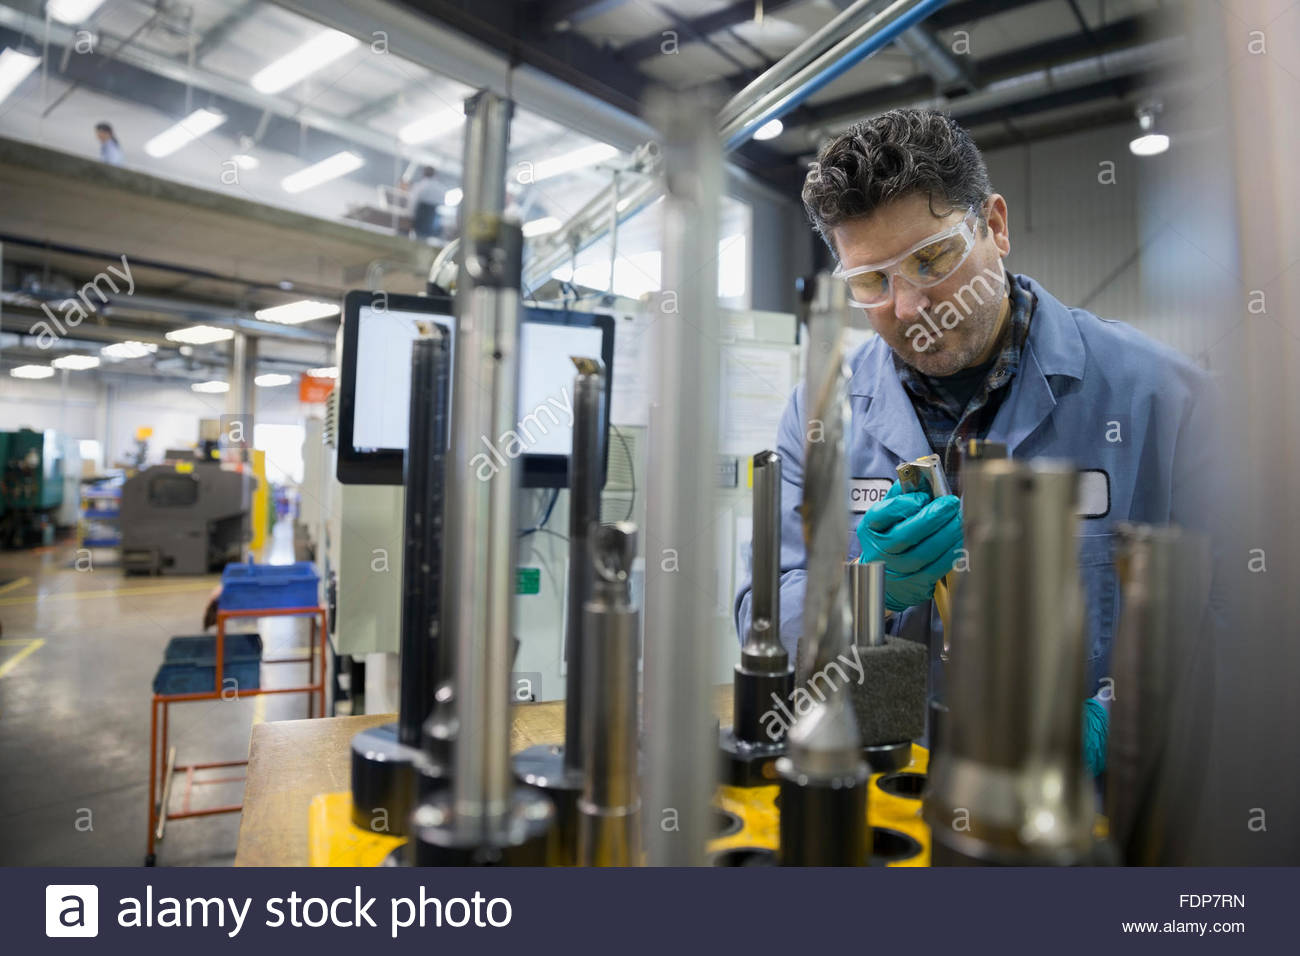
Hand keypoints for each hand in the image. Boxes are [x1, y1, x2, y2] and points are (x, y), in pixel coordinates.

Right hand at [855, 481, 962, 611]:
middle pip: (908, 533)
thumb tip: (922, 477)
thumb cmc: (887, 539)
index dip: (908, 502)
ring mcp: (899, 569)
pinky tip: (960, 536)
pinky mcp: (917, 582)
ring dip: (949, 531)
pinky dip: (953, 549)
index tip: (925, 495)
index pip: (886, 513)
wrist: (884, 578)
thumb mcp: (885, 516)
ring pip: (928, 550)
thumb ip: (901, 495)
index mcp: (871, 528)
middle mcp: (881, 551)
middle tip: (950, 503)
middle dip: (934, 515)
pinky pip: (940, 565)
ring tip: (958, 518)